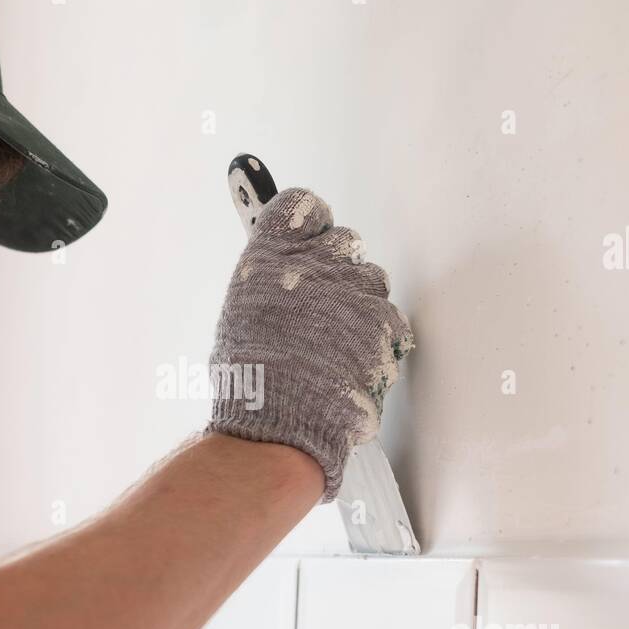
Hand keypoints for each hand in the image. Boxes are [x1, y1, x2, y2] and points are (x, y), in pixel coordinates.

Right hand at [206, 187, 414, 500]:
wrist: (279, 421)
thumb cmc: (249, 377)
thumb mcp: (240, 316)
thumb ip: (267, 283)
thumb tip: (283, 271)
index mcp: (271, 254)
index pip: (302, 206)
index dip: (309, 224)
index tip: (308, 241)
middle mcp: (316, 260)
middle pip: (342, 241)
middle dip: (335, 269)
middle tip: (319, 308)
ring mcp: (355, 289)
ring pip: (370, 279)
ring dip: (358, 304)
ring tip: (334, 344)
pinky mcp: (384, 321)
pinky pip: (388, 318)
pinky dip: (375, 338)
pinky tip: (351, 362)